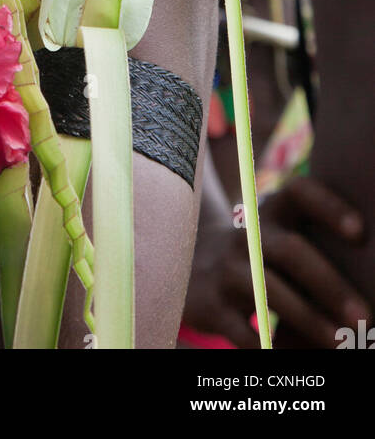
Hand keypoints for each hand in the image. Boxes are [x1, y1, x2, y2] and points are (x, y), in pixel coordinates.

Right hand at [184, 177, 369, 347]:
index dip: (329, 208)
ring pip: (268, 292)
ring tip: (342, 345)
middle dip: (330, 286)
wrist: (195, 266)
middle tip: (365, 319)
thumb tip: (370, 289)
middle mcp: (248, 233)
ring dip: (310, 321)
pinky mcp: (212, 304)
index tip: (361, 233)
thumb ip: (316, 247)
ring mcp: (227, 267)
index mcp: (274, 210)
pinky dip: (277, 348)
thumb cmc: (264, 256)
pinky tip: (304, 359)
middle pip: (290, 250)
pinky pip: (246, 330)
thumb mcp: (281, 236)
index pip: (300, 193)